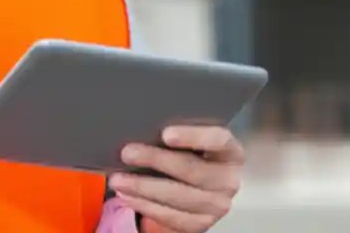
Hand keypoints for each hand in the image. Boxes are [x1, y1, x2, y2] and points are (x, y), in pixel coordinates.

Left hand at [109, 126, 242, 232]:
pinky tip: (127, 196)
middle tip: (127, 153)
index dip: (193, 136)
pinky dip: (146, 206)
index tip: (165, 134)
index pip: (219, 139)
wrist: (196, 187)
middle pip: (193, 170)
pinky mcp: (202, 224)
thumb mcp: (190, 141)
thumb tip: (142, 127)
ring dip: (144, 188)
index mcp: (231, 151)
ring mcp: (217, 205)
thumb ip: (175, 134)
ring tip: (118, 180)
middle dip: (156, 160)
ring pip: (179, 197)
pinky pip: (172, 217)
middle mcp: (229, 180)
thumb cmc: (189, 154)